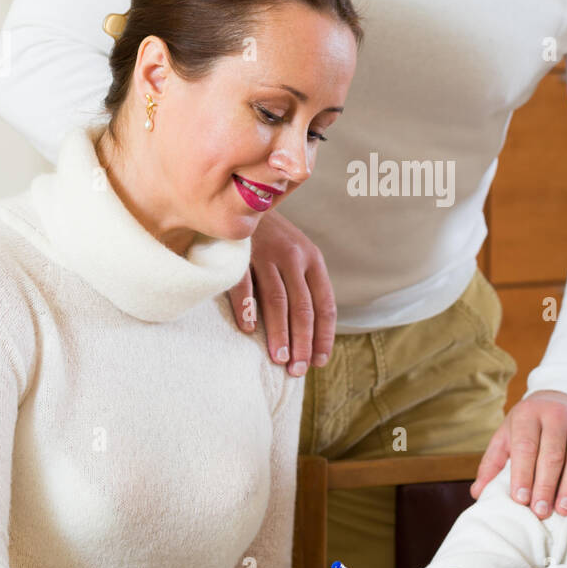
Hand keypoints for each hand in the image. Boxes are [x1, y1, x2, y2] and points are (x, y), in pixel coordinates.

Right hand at [227, 211, 335, 376]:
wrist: (243, 197)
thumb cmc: (271, 236)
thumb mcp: (295, 253)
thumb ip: (304, 283)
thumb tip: (312, 329)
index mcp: (312, 260)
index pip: (325, 304)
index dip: (324, 335)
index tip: (320, 361)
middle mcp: (294, 257)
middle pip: (302, 308)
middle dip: (302, 343)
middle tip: (298, 370)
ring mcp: (267, 253)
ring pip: (278, 302)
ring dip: (279, 334)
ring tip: (280, 359)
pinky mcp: (241, 252)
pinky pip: (244, 284)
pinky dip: (246, 308)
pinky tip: (247, 330)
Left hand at [471, 390, 566, 517]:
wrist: (559, 398)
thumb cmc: (529, 426)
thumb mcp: (506, 436)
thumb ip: (493, 463)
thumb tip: (478, 493)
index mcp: (528, 413)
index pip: (525, 446)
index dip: (523, 474)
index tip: (521, 500)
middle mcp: (556, 413)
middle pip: (553, 454)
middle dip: (546, 486)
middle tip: (541, 512)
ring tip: (563, 510)